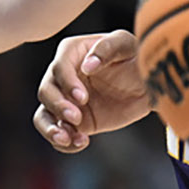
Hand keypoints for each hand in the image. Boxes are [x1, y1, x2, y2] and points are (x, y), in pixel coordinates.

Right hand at [32, 30, 152, 152]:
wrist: (145, 85)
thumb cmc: (135, 57)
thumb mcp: (126, 45)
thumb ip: (107, 48)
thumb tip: (88, 65)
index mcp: (71, 53)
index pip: (59, 68)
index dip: (67, 84)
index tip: (82, 98)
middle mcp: (62, 76)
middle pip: (46, 92)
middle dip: (58, 106)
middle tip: (76, 118)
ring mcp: (64, 100)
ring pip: (43, 116)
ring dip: (50, 129)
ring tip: (67, 139)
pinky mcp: (72, 121)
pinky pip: (58, 134)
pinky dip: (64, 143)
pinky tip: (82, 143)